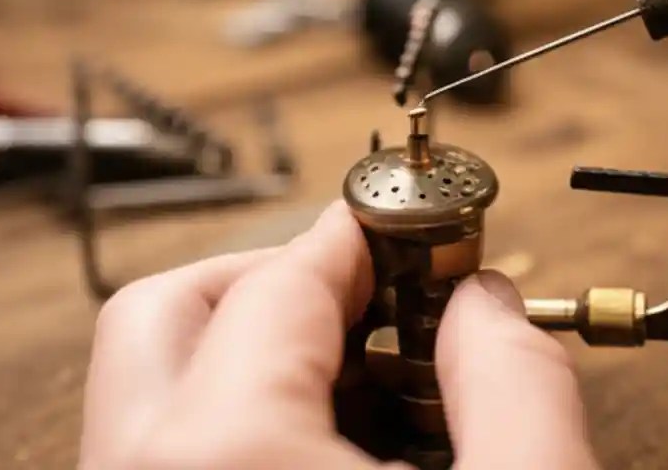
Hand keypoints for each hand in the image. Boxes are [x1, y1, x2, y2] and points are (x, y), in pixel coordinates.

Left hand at [79, 201, 599, 468]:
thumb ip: (518, 385)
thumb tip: (488, 300)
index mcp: (224, 461)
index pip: (281, 285)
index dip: (360, 234)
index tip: (411, 222)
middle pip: (167, 311)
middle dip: (270, 277)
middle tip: (363, 291)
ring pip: (150, 381)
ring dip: (247, 345)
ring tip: (361, 377)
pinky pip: (157, 446)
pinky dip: (230, 418)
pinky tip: (330, 444)